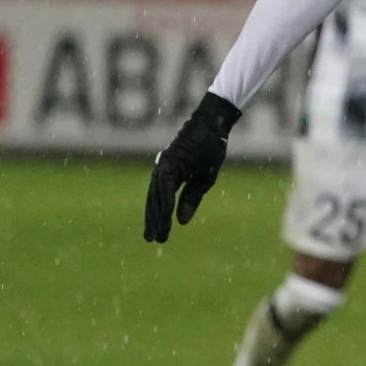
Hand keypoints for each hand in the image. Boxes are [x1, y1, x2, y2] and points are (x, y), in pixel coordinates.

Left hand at [144, 91, 240, 242]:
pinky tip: (164, 216)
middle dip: (153, 221)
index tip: (157, 235)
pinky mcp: (170, 163)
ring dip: (157, 216)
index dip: (158, 218)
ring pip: (156, 196)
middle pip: (154, 202)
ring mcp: (164, 166)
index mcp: (171, 176)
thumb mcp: (204, 179)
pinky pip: (165, 186)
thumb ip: (191, 199)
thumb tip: (181, 221)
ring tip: (158, 233)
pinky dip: (164, 202)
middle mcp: (162, 171)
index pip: (160, 201)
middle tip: (152, 240)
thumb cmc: (209, 149)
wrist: (213, 125)